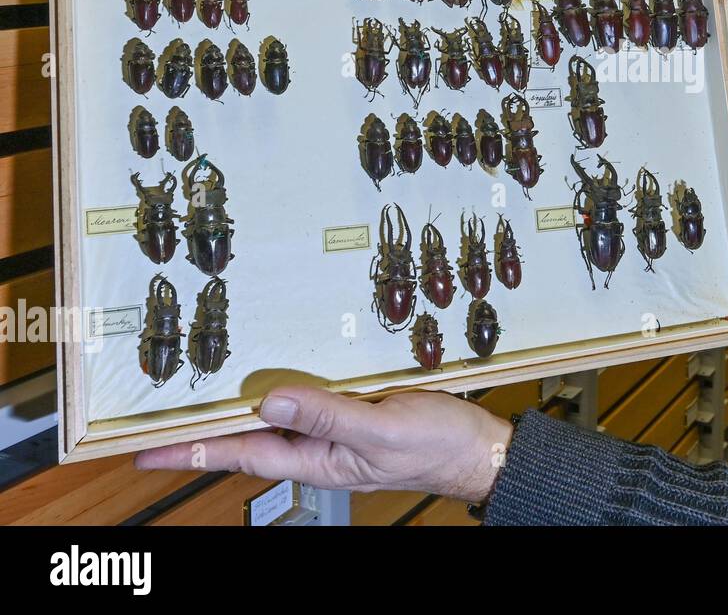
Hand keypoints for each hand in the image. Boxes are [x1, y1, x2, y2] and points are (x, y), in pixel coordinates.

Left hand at [133, 386, 514, 501]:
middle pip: (250, 437)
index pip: (241, 454)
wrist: (480, 446)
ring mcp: (337, 428)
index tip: (145, 450)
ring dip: (240, 405)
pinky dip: (286, 385)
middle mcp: (320, 445)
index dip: (192, 449)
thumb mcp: (382, 428)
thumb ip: (327, 416)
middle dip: (205, 429)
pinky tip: (279, 369)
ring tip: (200, 391)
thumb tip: (269, 400)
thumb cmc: (437, 444)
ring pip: (277, 416)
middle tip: (159, 416)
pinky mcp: (357, 407)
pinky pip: (310, 397)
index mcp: (319, 458)